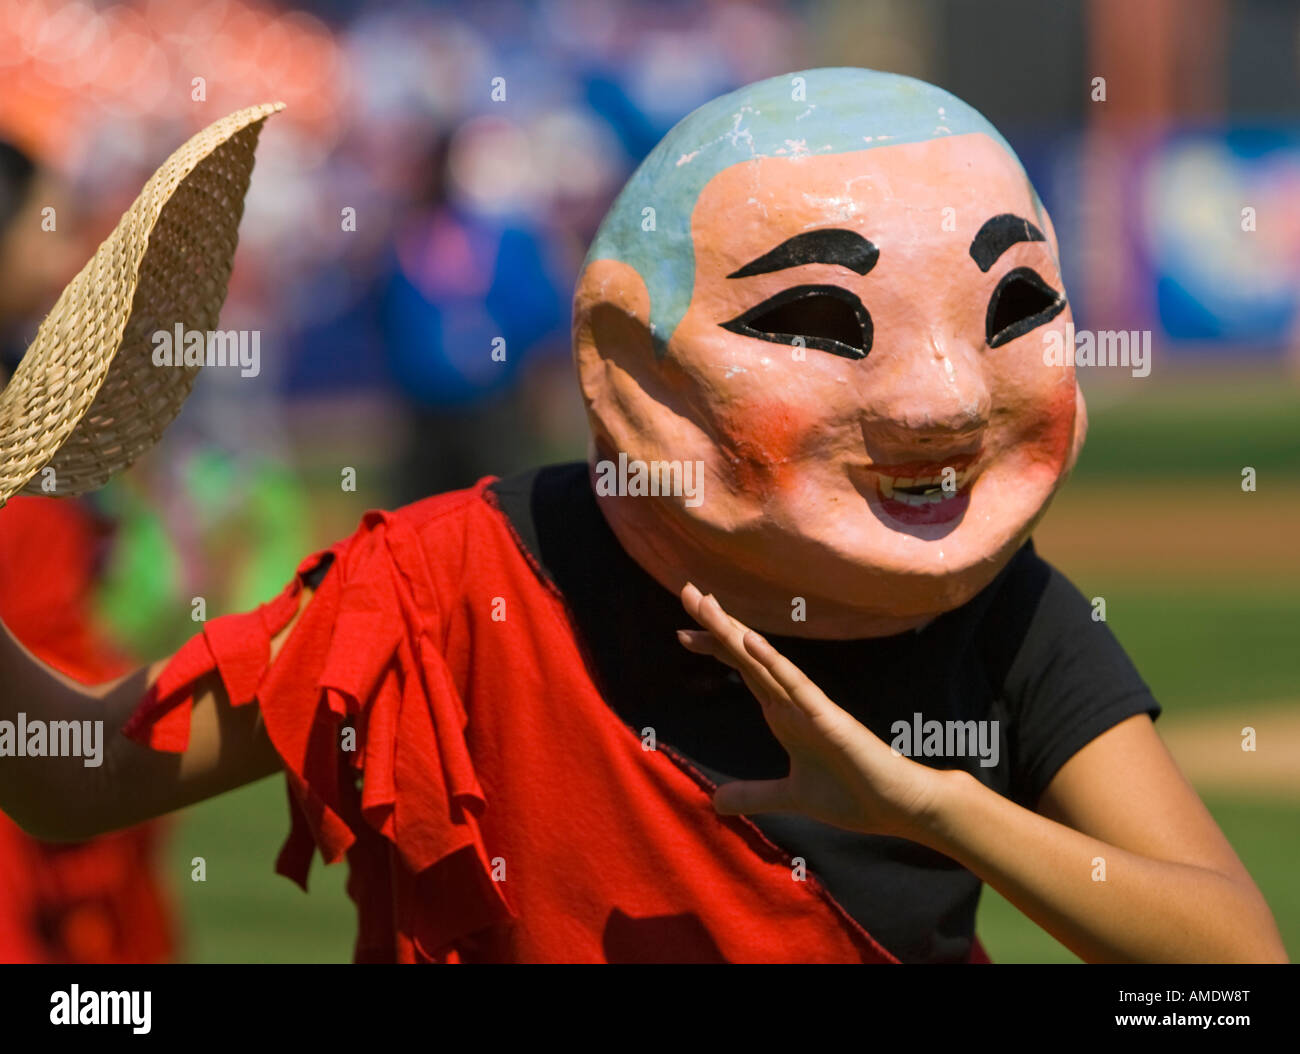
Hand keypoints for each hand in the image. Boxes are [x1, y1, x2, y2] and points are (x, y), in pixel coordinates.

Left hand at [677, 583, 950, 841]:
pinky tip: (749, 642)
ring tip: (707, 605)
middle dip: (717, 626)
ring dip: (735, 632)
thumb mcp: (790, 798)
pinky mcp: (829, 719)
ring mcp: (811, 706)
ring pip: (765, 661)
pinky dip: (773, 662)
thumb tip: (716, 802)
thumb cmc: (853, 795)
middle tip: (687, 592)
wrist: (898, 807)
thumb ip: (755, 796)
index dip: (715, 649)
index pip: (744, 670)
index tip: (682, 633)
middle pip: (748, 654)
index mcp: (785, 712)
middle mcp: (794, 700)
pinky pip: (796, 685)